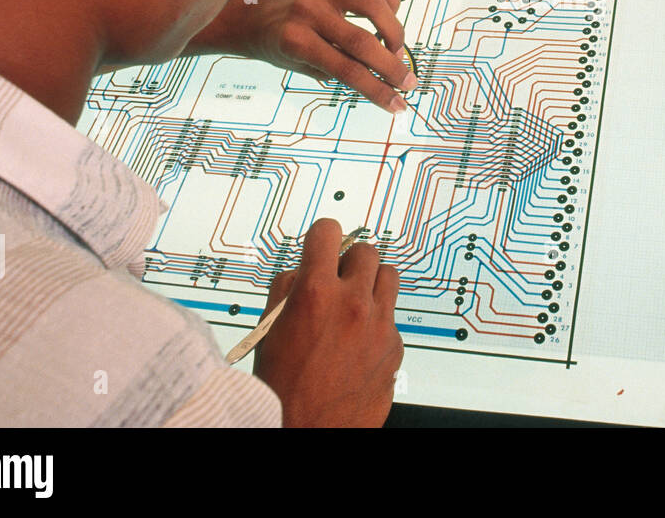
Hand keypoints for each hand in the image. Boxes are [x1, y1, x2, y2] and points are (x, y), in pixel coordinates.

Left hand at [189, 0, 415, 112]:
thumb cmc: (281, 47)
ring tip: (396, 50)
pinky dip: (391, 0)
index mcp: (296, 40)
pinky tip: (389, 17)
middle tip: (408, 82)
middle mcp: (309, 10)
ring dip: (395, 33)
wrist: (255, 14)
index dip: (377, 90)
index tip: (398, 105)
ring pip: (376, 6)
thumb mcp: (303, 67)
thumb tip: (387, 78)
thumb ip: (341, 71)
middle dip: (393, 67)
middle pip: (364, 42)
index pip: (347, 71)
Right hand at [253, 219, 403, 426]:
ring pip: (388, 276)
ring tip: (353, 303)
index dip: (322, 237)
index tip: (322, 243)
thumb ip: (287, 289)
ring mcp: (379, 325)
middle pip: (366, 250)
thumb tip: (302, 267)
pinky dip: (377, 322)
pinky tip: (358, 342)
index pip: (328, 231)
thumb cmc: (281, 389)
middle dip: (349, 261)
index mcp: (315, 293)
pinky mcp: (395, 347)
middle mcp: (353, 303)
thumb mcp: (269, 330)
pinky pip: (391, 317)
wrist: (308, 432)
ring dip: (371, 283)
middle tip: (337, 278)